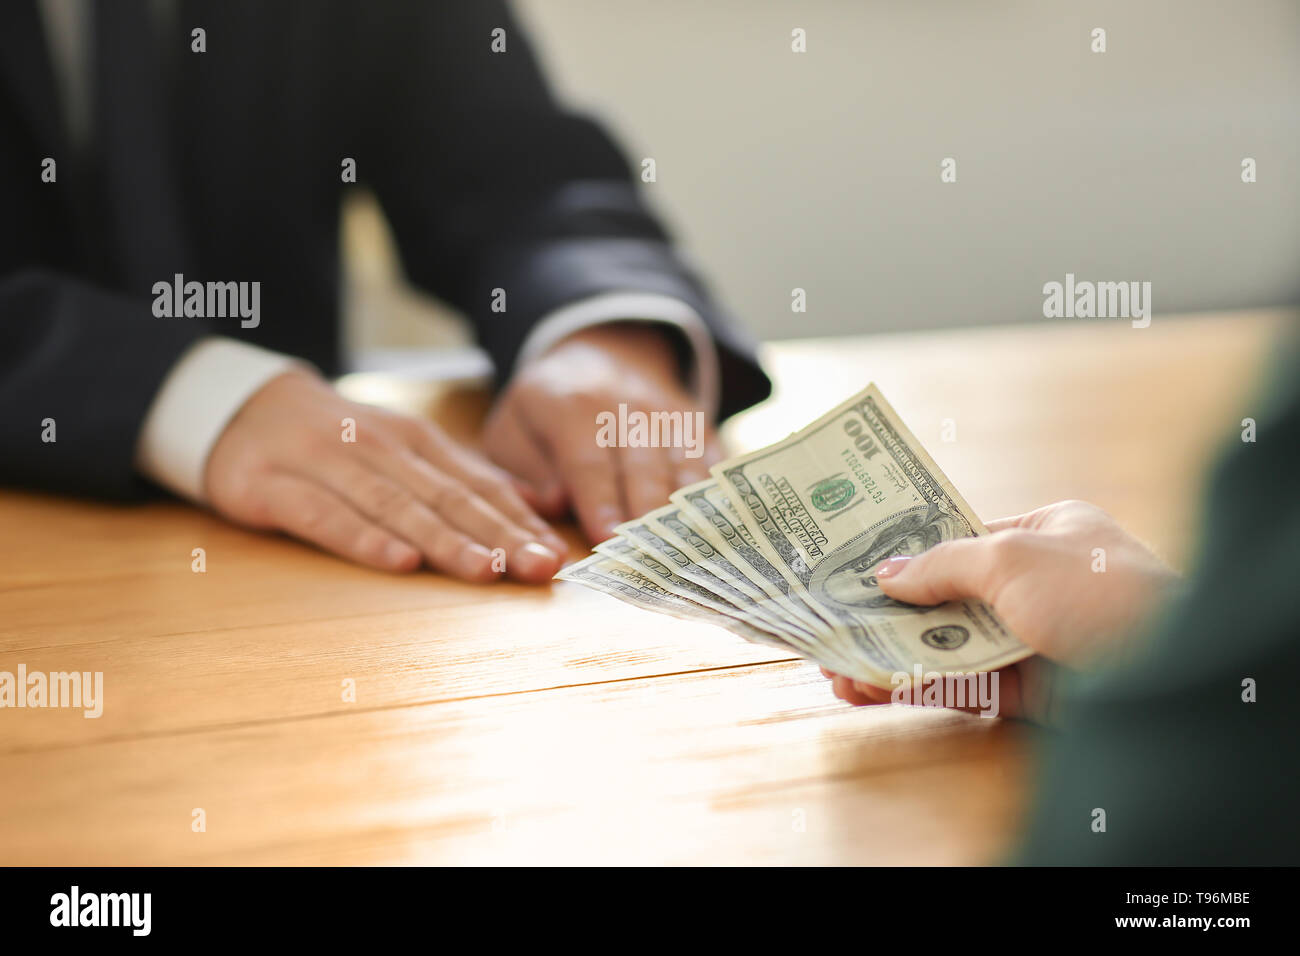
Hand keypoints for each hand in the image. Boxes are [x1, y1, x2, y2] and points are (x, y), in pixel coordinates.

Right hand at [204, 369, 566, 581]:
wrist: (240, 408)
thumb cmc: (338, 442)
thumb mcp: (405, 451)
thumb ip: (464, 479)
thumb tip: (537, 507)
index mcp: (416, 441)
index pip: (476, 484)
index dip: (518, 520)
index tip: (555, 553)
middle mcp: (379, 448)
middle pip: (446, 497)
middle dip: (498, 534)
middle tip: (538, 568)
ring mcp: (326, 464)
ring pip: (395, 506)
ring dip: (444, 541)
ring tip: (486, 570)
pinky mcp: (274, 487)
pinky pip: (325, 517)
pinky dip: (364, 540)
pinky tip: (399, 563)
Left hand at [483, 323, 721, 541]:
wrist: (601, 355)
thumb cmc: (546, 412)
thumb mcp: (513, 431)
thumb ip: (527, 471)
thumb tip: (556, 502)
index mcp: (571, 405)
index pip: (588, 459)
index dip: (599, 501)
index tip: (606, 539)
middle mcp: (626, 403)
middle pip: (643, 465)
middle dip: (646, 513)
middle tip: (649, 559)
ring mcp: (668, 411)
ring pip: (684, 465)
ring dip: (686, 511)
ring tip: (689, 555)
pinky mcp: (698, 422)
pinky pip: (713, 460)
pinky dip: (718, 496)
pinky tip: (721, 531)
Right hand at [824, 500, 1180, 719]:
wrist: (1169, 671)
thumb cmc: (1097, 590)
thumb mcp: (1011, 557)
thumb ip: (943, 565)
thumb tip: (885, 573)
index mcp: (1047, 534)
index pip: (965, 538)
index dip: (910, 553)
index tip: (858, 567)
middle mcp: (1041, 585)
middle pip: (949, 598)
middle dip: (891, 614)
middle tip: (836, 625)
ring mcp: (1037, 640)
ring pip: (951, 646)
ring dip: (894, 656)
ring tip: (839, 668)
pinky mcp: (1034, 693)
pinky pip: (965, 685)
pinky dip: (920, 686)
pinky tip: (875, 688)